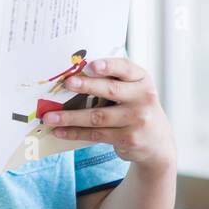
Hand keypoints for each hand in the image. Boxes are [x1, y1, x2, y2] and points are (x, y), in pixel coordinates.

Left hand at [41, 57, 174, 171]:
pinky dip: (75, 133)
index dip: (108, 66)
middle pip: (110, 91)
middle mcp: (143, 98)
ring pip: (98, 117)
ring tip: (50, 117)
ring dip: (70, 117)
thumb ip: (115, 81)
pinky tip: (59, 131)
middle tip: (67, 83)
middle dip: (87, 86)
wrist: (158, 143)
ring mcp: (136, 120)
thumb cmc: (136, 109)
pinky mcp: (128, 139)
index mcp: (142, 80)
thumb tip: (75, 73)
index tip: (91, 65)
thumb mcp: (135, 91)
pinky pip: (96, 134)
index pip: (125, 68)